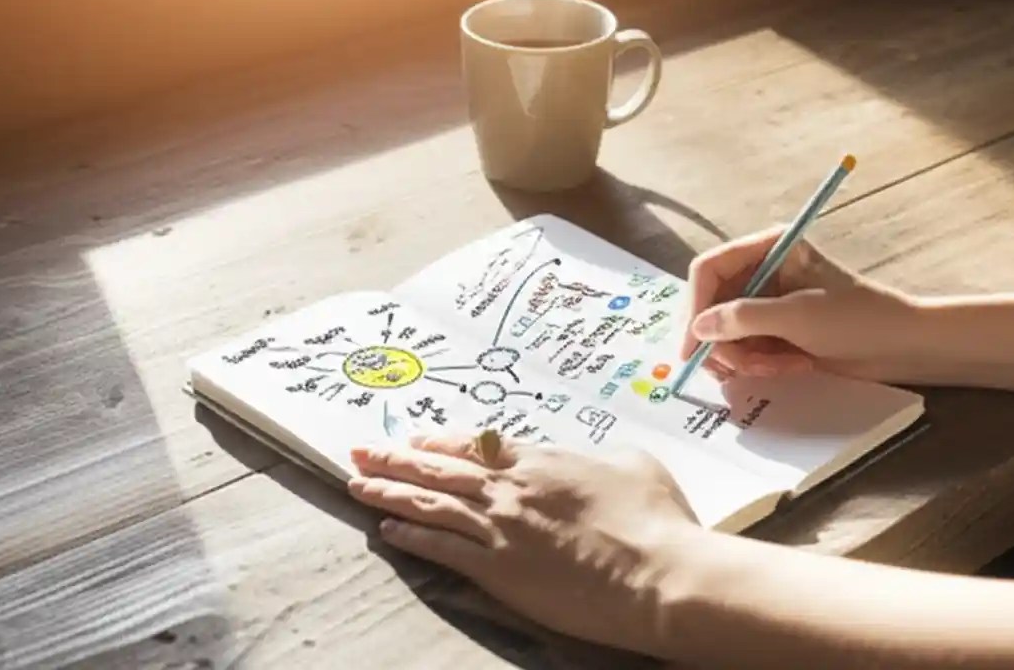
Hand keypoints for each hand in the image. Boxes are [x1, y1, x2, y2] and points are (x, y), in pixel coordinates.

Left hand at [347, 434, 701, 655]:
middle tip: (362, 450)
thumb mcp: (635, 464)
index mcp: (542, 459)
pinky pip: (439, 548)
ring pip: (430, 503)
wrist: (656, 575)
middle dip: (396, 457)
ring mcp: (499, 529)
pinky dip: (409, 535)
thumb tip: (593, 458)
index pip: (477, 444)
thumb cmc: (656, 520)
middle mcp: (511, 489)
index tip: (416, 437)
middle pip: (440, 468)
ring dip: (388, 490)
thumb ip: (602, 456)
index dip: (441, 440)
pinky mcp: (496, 569)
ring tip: (357, 482)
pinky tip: (386, 527)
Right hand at [681, 227, 920, 380]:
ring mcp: (768, 303)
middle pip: (712, 305)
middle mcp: (762, 271)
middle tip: (735, 369)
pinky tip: (789, 368)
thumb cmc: (856, 319)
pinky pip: (745, 349)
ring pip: (725, 333)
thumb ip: (742, 318)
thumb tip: (697, 329)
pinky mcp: (776, 332)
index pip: (709, 269)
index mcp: (768, 249)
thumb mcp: (796, 316)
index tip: (692, 347)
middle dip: (723, 341)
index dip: (695, 306)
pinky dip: (759, 365)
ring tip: (777, 367)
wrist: (902, 346)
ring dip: (745, 357)